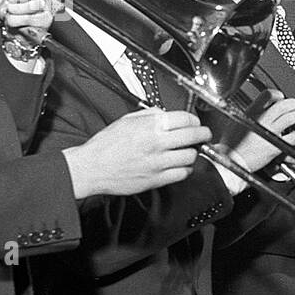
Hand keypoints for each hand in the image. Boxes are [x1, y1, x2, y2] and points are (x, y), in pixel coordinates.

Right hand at [62, 109, 210, 198]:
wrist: (91, 168)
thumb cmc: (105, 145)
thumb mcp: (126, 120)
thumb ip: (149, 115)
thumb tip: (166, 114)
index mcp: (150, 126)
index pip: (185, 118)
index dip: (194, 119)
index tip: (195, 122)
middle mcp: (157, 143)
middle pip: (193, 136)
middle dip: (203, 134)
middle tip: (204, 134)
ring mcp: (158, 162)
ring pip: (191, 156)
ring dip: (193, 152)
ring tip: (188, 151)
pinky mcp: (157, 179)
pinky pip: (182, 174)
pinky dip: (185, 169)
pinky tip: (180, 165)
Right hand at [217, 91, 294, 176]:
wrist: (231, 161)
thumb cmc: (230, 146)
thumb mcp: (234, 123)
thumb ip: (246, 114)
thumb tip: (252, 109)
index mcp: (251, 112)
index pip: (268, 95)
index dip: (278, 95)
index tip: (281, 99)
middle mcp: (261, 119)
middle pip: (284, 105)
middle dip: (293, 105)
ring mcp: (269, 132)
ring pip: (292, 118)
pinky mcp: (276, 146)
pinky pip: (294, 138)